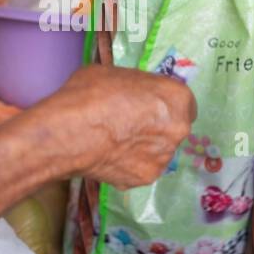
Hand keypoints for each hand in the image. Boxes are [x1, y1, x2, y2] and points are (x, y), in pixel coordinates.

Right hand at [43, 66, 196, 188]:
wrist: (70, 132)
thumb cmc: (91, 93)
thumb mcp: (114, 74)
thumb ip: (135, 87)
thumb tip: (131, 94)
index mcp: (177, 97)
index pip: (183, 101)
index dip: (164, 103)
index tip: (148, 105)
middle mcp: (179, 129)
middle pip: (173, 128)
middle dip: (157, 126)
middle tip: (130, 124)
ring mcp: (163, 157)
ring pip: (158, 151)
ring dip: (144, 147)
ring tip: (116, 143)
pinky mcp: (145, 178)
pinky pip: (140, 168)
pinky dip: (129, 165)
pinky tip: (109, 157)